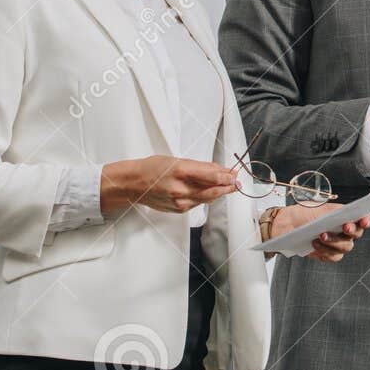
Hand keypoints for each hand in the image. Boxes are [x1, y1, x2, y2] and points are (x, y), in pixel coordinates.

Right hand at [100, 156, 238, 214]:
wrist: (133, 184)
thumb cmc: (153, 168)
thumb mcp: (177, 160)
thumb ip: (200, 166)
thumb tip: (219, 169)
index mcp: (180, 171)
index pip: (211, 176)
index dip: (226, 176)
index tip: (234, 173)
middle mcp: (180, 189)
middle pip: (212, 190)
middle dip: (227, 186)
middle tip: (236, 182)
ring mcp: (179, 202)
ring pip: (207, 198)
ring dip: (220, 192)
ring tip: (229, 186)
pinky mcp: (178, 209)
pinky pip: (198, 203)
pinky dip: (206, 197)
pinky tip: (211, 192)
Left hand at [271, 201, 369, 261]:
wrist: (286, 225)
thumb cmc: (304, 213)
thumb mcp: (321, 207)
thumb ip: (337, 211)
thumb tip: (349, 213)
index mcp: (346, 216)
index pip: (364, 218)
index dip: (368, 220)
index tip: (364, 221)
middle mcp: (345, 230)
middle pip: (357, 234)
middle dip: (351, 231)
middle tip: (344, 227)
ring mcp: (337, 243)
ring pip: (346, 247)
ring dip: (334, 242)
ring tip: (321, 236)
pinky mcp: (328, 254)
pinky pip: (334, 257)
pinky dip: (326, 251)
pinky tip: (315, 244)